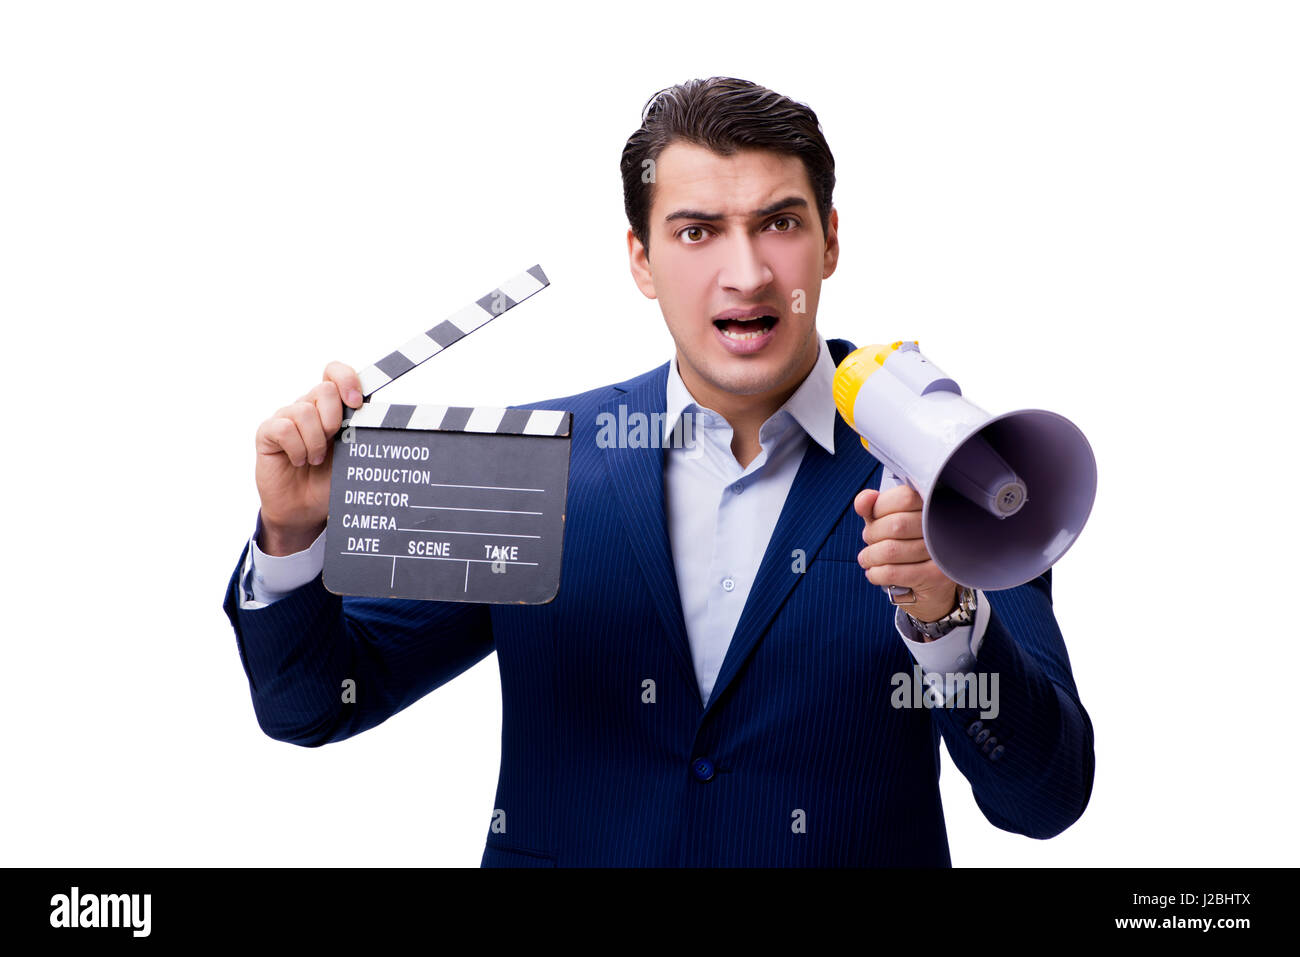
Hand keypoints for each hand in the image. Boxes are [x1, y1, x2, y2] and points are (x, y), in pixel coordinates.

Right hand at [254, 361, 363, 555]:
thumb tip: (376, 416)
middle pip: (324, 389)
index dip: (346, 379)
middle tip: (333, 443)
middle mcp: (308, 407)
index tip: (356, 403)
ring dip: (316, 441)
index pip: (334, 372)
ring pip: (304, 410)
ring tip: (315, 459)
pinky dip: (297, 448)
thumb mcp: (352, 456)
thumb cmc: (329, 481)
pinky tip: (299, 461)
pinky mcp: (267, 433)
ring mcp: (286, 418)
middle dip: (334, 420)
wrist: (305, 509)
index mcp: (330, 408)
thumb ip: (359, 433)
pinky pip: (284, 428)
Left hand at [854, 484, 958, 625]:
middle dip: (872, 535)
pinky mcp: (936, 576)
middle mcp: (944, 526)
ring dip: (870, 557)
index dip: (880, 508)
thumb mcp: (888, 522)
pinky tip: (875, 573)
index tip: (875, 519)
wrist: (931, 587)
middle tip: (869, 542)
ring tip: (868, 559)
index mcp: (932, 506)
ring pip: (891, 550)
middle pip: (896, 525)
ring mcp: (942, 552)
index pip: (903, 497)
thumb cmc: (907, 546)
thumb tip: (863, 499)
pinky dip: (875, 574)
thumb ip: (873, 508)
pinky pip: (892, 573)